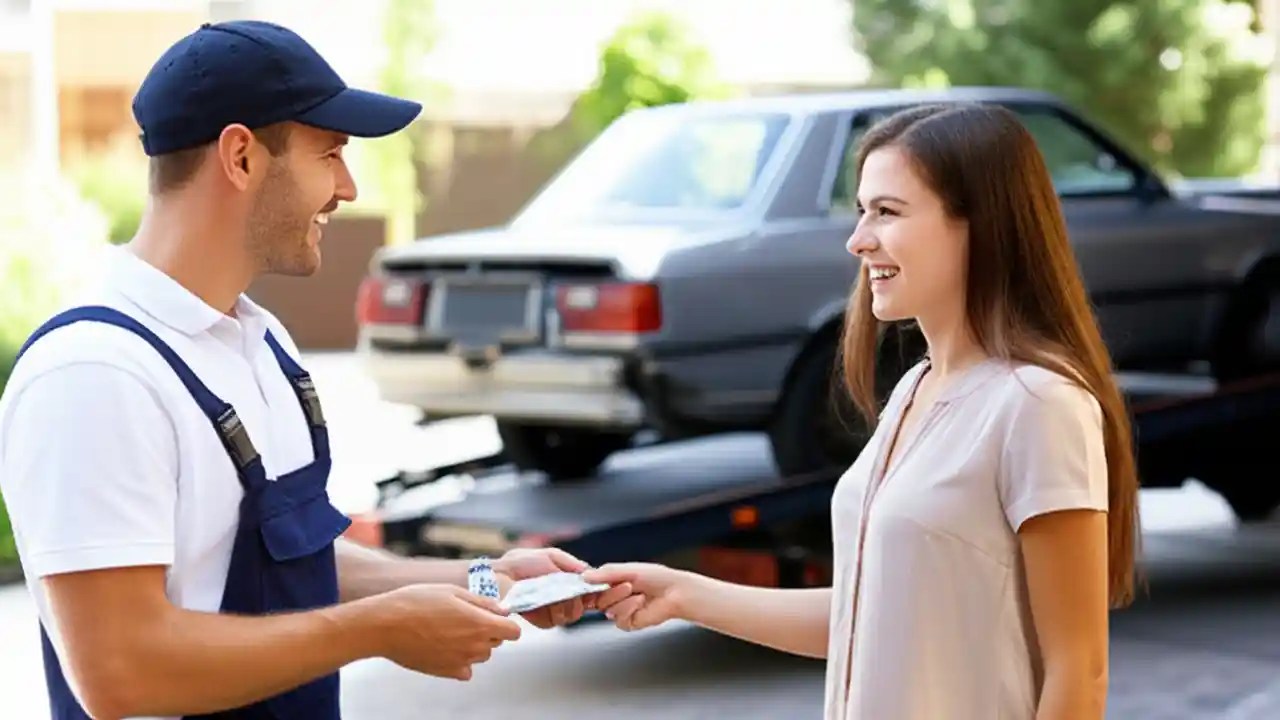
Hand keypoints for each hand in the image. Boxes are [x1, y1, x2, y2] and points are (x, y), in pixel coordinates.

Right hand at [374, 584, 521, 680]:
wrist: (386, 625)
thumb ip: (482, 602)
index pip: (513, 632)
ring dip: (474, 644)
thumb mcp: (453, 591)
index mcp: (480, 624)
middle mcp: (475, 646)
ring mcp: (461, 661)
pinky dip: (460, 661)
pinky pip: (465, 669)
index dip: (506, 623)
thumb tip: (502, 610)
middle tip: (464, 618)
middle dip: (488, 630)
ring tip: (450, 630)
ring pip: (481, 655)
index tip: (493, 616)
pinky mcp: (446, 672)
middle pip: (496, 642)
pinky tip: (444, 646)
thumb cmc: (417, 602)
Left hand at [492, 548, 630, 628]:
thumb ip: (571, 564)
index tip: (607, 589)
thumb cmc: (520, 562)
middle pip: (584, 607)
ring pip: (571, 616)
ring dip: (566, 606)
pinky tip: (545, 602)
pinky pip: (554, 622)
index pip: (589, 591)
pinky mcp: (539, 619)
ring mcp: (551, 610)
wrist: (497, 576)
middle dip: (583, 601)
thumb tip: (589, 571)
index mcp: (565, 582)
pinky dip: (552, 613)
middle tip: (578, 594)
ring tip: (556, 595)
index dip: (599, 592)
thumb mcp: (550, 555)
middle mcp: (561, 597)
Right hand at [581, 562, 691, 631]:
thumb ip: (605, 573)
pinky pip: (619, 619)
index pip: (592, 585)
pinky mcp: (628, 622)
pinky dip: (629, 609)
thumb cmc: (657, 577)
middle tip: (627, 585)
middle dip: (612, 592)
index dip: (591, 586)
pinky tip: (640, 603)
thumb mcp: (628, 570)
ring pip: (607, 610)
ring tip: (637, 592)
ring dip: (622, 600)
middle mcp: (615, 596)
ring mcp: (621, 610)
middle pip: (597, 599)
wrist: (675, 592)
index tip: (590, 583)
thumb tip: (584, 576)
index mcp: (613, 581)